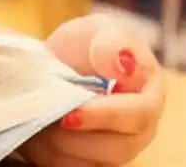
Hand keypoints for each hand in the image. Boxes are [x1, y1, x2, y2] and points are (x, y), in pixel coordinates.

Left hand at [18, 14, 165, 165]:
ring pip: (92, 163)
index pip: (136, 116)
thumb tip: (125, 66)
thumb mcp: (98, 32)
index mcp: (149, 96)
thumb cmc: (86, 46)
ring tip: (38, 122)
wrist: (58, 64)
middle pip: (117, 149)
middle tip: (47, 118)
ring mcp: (117, 149)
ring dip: (59, 146)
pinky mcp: (91, 161)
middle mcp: (140, 130)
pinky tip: (36, 133)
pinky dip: (50, 155)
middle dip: (76, 136)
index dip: (103, 117)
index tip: (70, 113)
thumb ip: (112, 44)